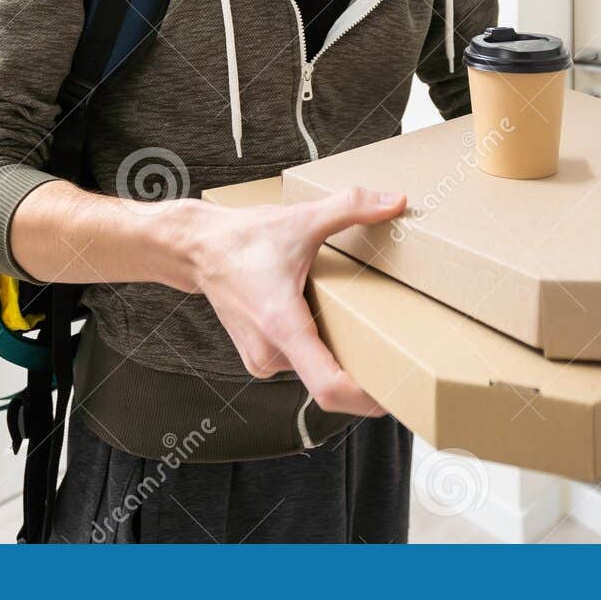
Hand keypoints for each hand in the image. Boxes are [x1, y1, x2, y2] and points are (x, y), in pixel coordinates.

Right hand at [167, 186, 405, 416]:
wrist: (198, 249)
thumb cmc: (243, 238)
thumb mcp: (301, 219)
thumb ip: (351, 207)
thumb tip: (397, 200)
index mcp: (283, 325)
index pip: (329, 386)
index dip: (366, 398)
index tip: (397, 394)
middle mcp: (271, 352)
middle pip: (330, 383)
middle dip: (365, 377)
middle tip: (402, 363)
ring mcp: (263, 360)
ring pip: (315, 375)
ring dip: (342, 363)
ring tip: (370, 338)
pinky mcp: (261, 358)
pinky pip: (302, 367)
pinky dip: (322, 355)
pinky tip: (334, 329)